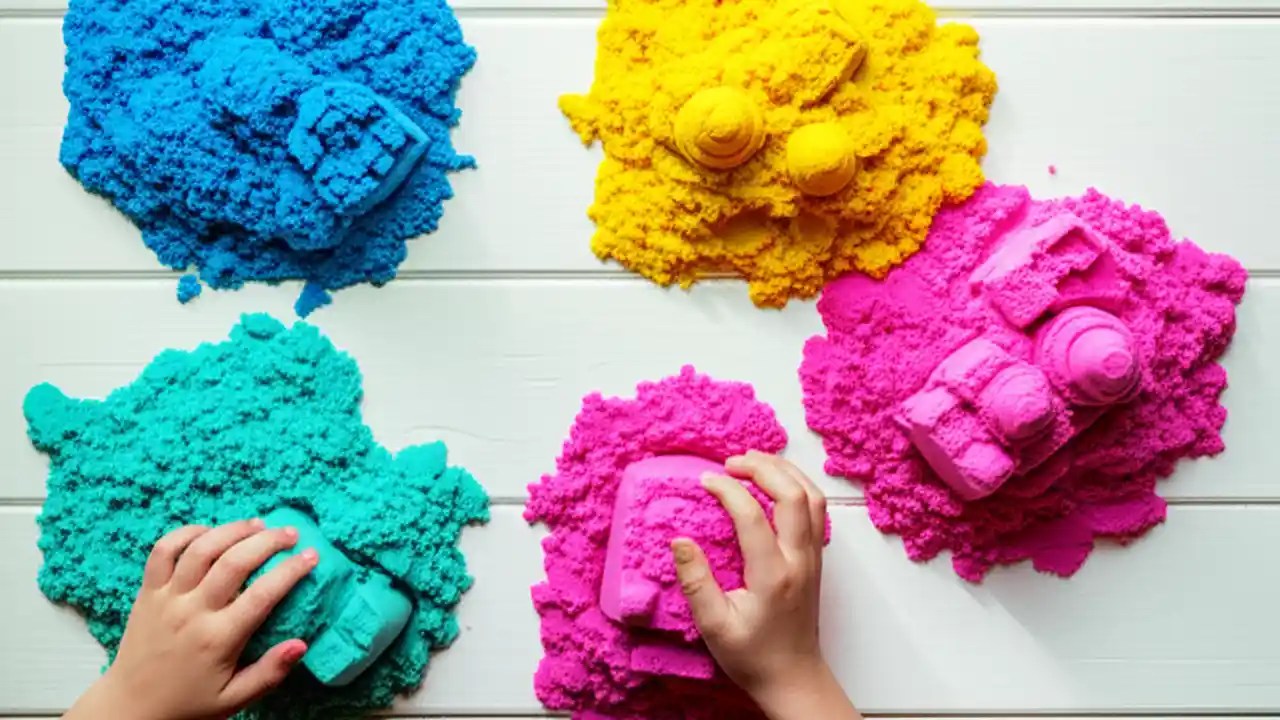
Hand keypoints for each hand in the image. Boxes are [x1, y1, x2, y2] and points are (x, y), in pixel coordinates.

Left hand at [65, 519, 318, 719]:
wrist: (130, 707)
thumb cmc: (188, 703)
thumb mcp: (234, 699)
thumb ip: (269, 673)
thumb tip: (301, 644)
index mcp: (218, 639)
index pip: (262, 595)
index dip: (291, 570)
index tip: (311, 556)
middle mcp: (192, 612)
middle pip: (233, 562)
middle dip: (268, 541)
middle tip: (290, 534)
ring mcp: (167, 598)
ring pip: (200, 549)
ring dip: (232, 530)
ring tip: (256, 525)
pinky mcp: (147, 592)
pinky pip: (163, 550)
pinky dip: (187, 533)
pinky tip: (210, 531)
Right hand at [672, 452, 858, 719]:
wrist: (792, 678)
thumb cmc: (753, 656)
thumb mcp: (714, 626)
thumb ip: (696, 582)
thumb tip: (679, 541)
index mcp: (773, 576)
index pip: (754, 516)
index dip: (728, 491)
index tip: (705, 482)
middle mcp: (799, 561)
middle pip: (793, 495)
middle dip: (762, 468)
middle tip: (730, 463)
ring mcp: (813, 558)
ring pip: (812, 497)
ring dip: (784, 472)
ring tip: (752, 462)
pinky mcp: (816, 559)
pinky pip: (816, 509)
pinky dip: (796, 485)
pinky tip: (774, 482)